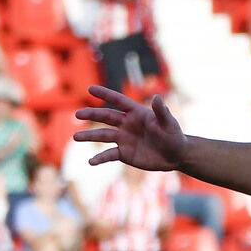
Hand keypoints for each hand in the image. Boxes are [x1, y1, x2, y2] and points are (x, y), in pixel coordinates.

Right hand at [73, 86, 187, 170]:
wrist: (175, 156)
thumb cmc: (174, 136)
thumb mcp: (169, 124)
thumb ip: (161, 112)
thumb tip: (156, 97)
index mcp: (136, 113)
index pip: (118, 101)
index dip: (105, 94)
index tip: (90, 88)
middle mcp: (126, 124)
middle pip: (106, 117)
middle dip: (92, 114)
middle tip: (78, 114)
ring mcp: (124, 139)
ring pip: (103, 135)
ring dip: (90, 136)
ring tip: (76, 137)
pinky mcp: (124, 153)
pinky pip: (109, 155)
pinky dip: (100, 158)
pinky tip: (91, 162)